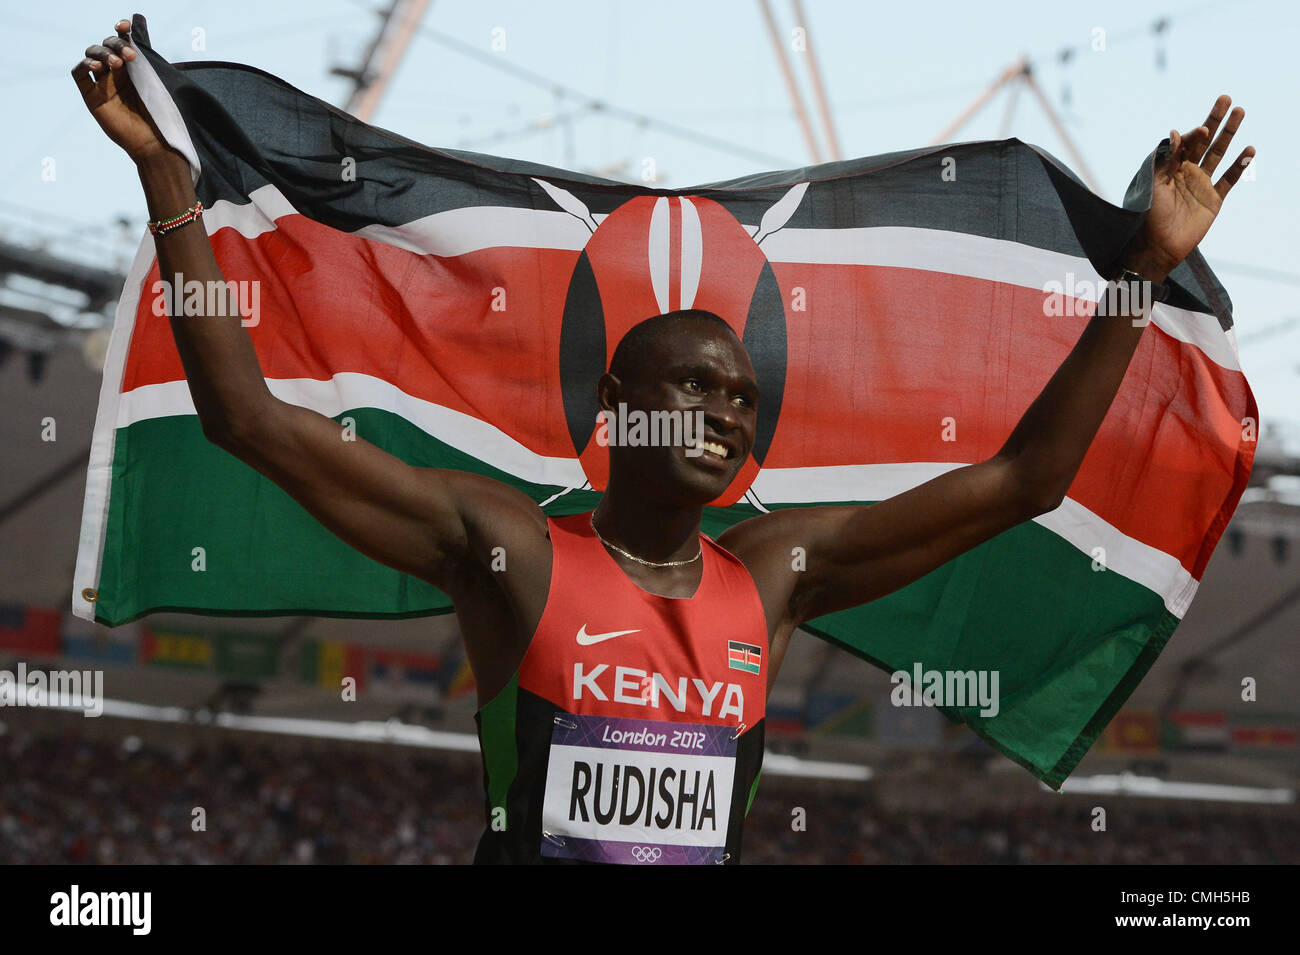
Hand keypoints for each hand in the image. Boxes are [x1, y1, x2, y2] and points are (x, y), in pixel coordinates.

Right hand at [71, 17, 171, 163]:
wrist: (155, 142)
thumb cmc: (160, 113)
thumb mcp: (155, 79)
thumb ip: (146, 52)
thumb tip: (138, 18)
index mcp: (134, 67)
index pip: (122, 41)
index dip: (121, 30)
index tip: (126, 26)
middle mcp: (117, 73)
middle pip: (106, 45)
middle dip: (116, 44)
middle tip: (130, 56)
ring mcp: (103, 84)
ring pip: (92, 55)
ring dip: (102, 53)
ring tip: (116, 64)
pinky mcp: (91, 97)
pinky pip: (79, 74)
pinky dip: (84, 64)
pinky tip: (96, 66)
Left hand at [1120, 95, 1254, 283]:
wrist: (1157, 245)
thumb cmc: (1148, 215)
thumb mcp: (1153, 184)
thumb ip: (1165, 159)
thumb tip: (1175, 132)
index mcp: (1169, 167)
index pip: (1186, 142)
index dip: (1194, 134)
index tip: (1201, 129)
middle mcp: (1186, 172)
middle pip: (1204, 141)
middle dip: (1214, 120)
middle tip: (1226, 98)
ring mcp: (1201, 184)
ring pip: (1219, 154)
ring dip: (1229, 134)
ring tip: (1240, 112)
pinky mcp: (1213, 199)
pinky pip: (1229, 179)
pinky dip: (1239, 165)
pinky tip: (1249, 150)